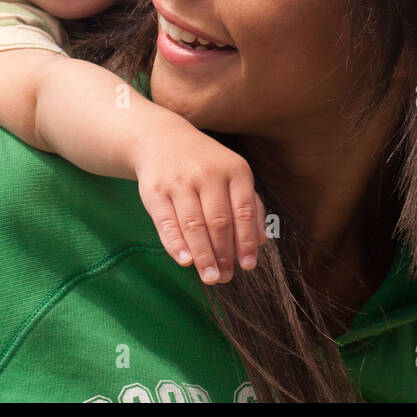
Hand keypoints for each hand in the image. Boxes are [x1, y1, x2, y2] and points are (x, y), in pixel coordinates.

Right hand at [132, 119, 266, 284]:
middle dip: (224, 254)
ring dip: (203, 256)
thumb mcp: (233, 174)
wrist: (161, 138)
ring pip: (194, 225)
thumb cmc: (205, 163)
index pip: (243, 211)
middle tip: (226, 278)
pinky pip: (167, 222)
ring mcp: (180, 181)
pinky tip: (185, 261)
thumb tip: (261, 242)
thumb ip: (250, 205)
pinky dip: (176, 244)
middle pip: (219, 222)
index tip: (248, 266)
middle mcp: (208, 173)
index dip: (245, 242)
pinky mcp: (156, 190)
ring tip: (210, 278)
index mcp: (235, 170)